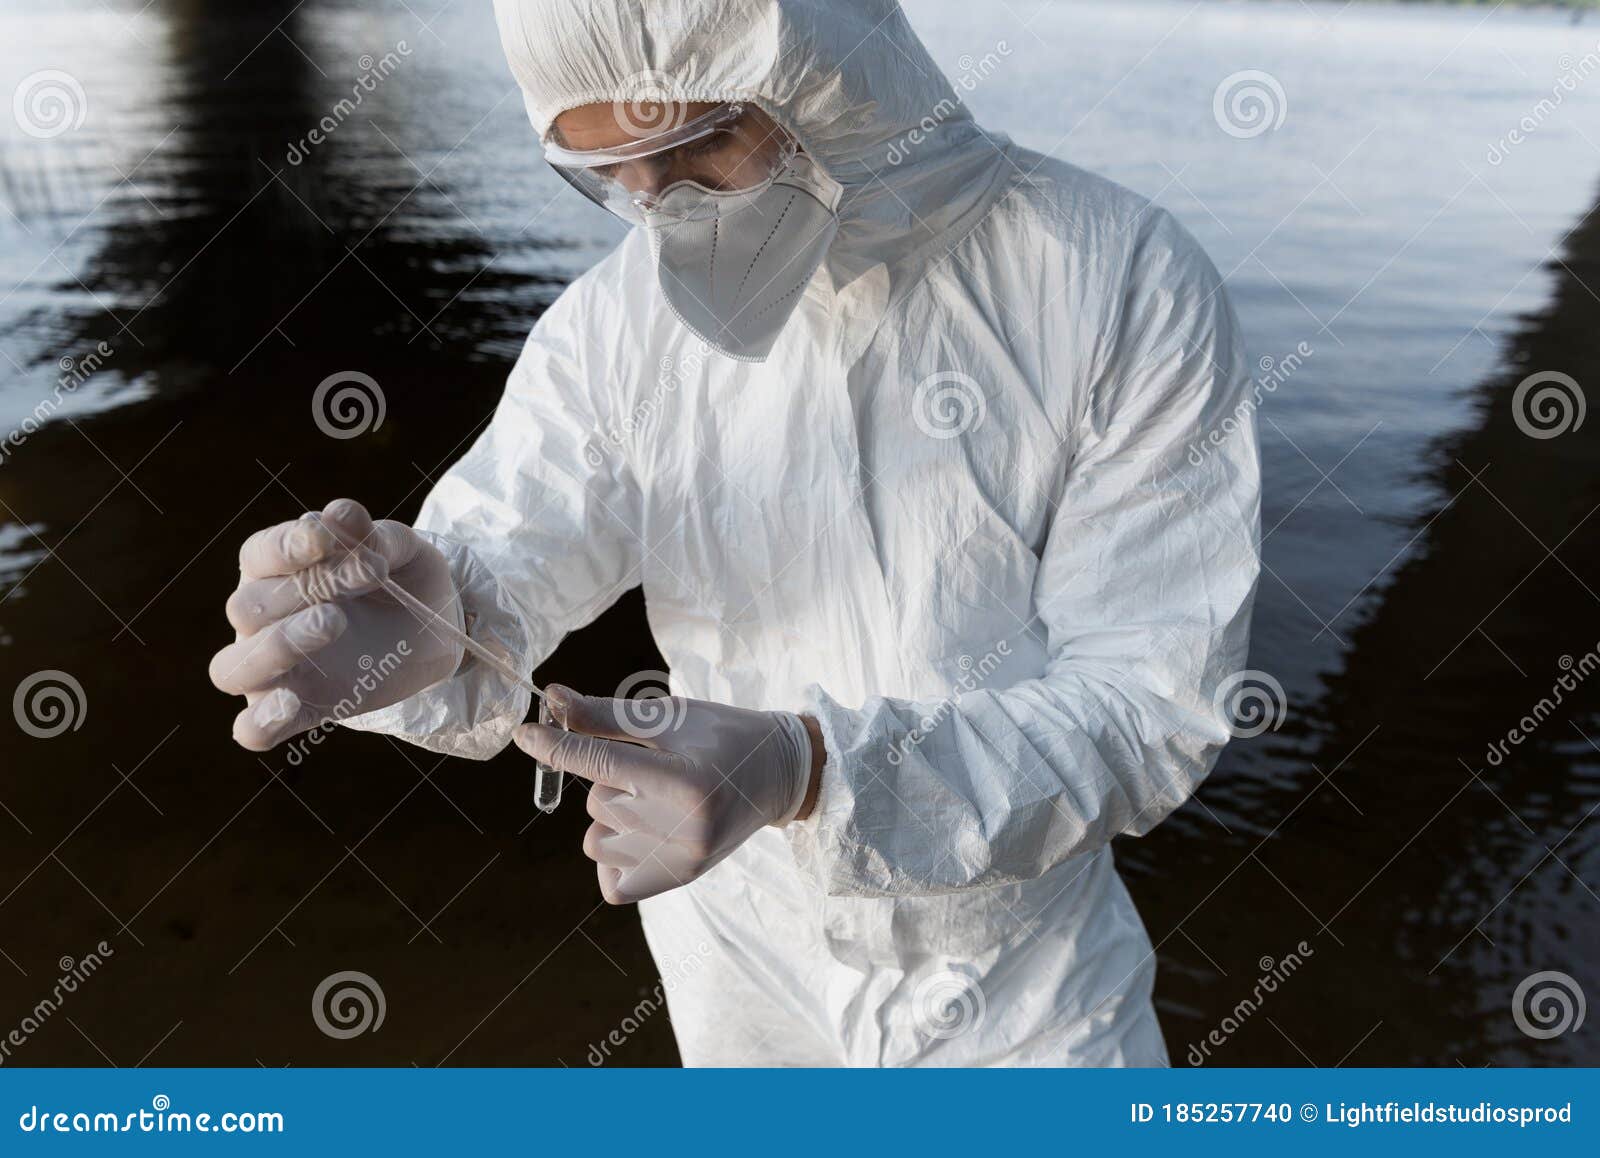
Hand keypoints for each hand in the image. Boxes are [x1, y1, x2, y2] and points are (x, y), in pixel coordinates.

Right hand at [209, 498, 463, 749]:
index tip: (325, 539)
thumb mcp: (406, 555)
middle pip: (247, 607)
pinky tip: (288, 707)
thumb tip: (342, 513)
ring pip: (233, 667)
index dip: (287, 546)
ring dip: (276, 647)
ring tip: (331, 625)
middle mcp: (263, 618)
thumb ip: (377, 536)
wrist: (436, 636)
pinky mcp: (296, 711)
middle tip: (356, 586)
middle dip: (297, 595)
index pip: (260, 554)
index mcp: (278, 568)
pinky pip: (252, 729)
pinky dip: (259, 723)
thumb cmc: (405, 583)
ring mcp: (272, 669)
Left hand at [514, 686, 816, 903]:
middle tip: (656, 767)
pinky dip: (613, 854)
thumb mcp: (669, 717)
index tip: (525, 735)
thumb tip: (552, 701)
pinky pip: (610, 880)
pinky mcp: (678, 882)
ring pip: (597, 838)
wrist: (778, 776)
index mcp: (687, 781)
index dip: (556, 746)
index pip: (601, 763)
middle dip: (611, 779)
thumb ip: (606, 715)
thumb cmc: (723, 737)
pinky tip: (641, 833)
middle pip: (598, 802)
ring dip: (612, 817)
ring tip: (656, 799)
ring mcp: (682, 862)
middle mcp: (686, 830)